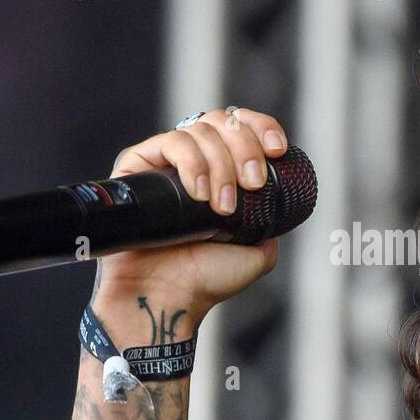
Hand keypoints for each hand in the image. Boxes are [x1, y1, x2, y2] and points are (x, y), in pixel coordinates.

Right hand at [90, 108, 287, 330]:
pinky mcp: (136, 165)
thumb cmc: (205, 280)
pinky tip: (199, 193)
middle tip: (252, 184)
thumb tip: (283, 202)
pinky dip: (192, 162)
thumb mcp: (257, 252)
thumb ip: (272, 224)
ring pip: (199, 130)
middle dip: (245, 148)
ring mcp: (164, 162)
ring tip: (221, 207)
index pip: (242, 127)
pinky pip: (169, 141)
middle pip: (223, 121)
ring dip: (220, 165)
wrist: (168, 298)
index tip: (277, 150)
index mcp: (220, 172)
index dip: (261, 127)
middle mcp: (192, 161)